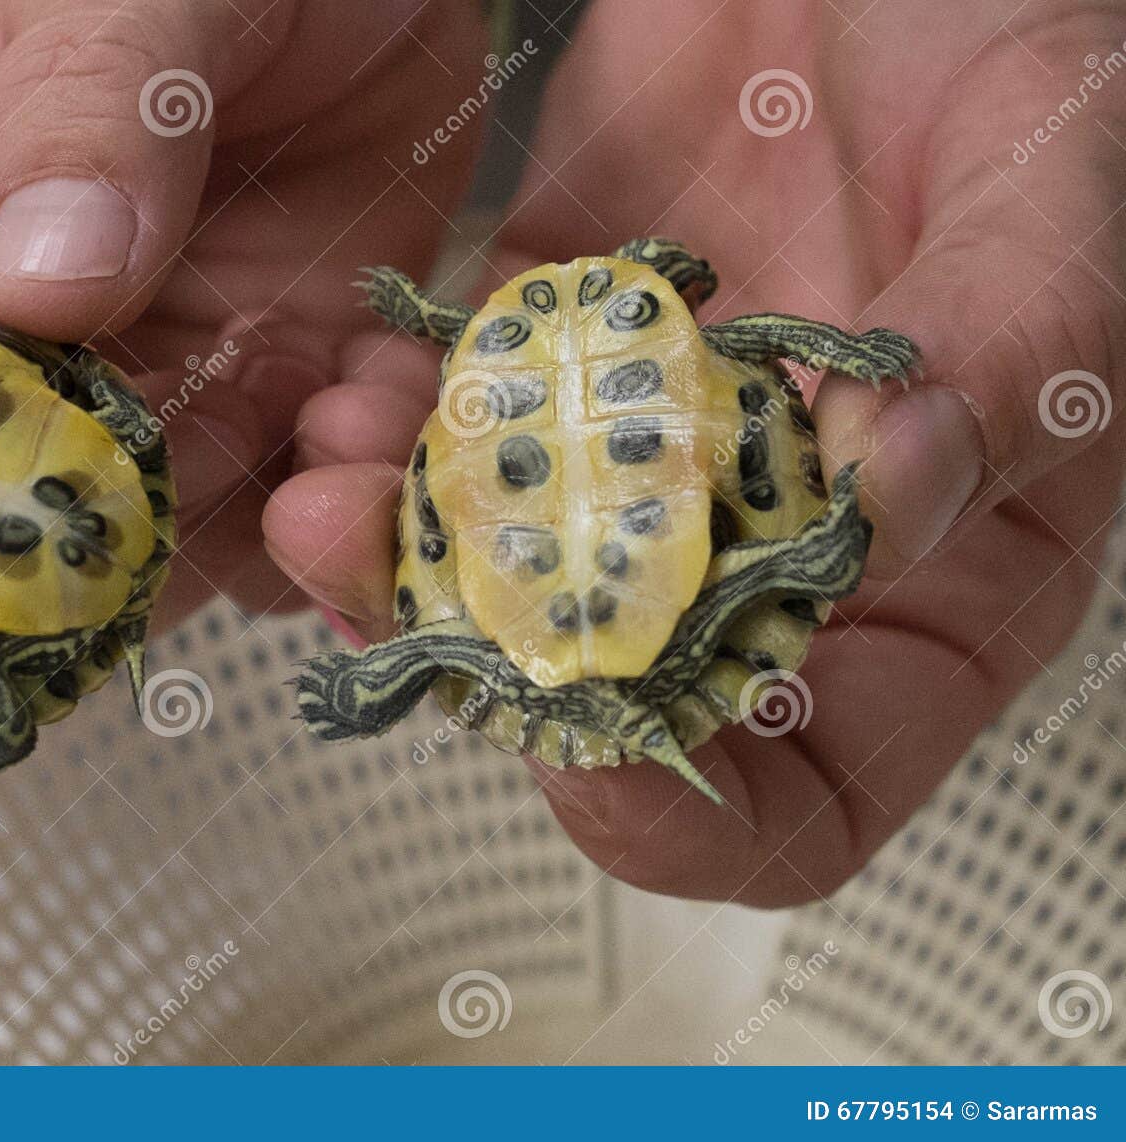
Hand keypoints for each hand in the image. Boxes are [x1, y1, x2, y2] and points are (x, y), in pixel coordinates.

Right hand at [0, 0, 486, 626]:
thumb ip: (84, 110)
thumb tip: (35, 290)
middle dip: (52, 513)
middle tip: (156, 499)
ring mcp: (106, 369)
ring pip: (104, 524)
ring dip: (215, 514)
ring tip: (315, 437)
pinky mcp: (231, 402)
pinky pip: (248, 508)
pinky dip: (314, 496)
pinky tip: (367, 410)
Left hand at [263, 1, 1125, 903]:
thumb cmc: (1009, 63)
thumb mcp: (1050, 189)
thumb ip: (1011, 346)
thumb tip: (903, 499)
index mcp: (932, 576)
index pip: (817, 786)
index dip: (703, 819)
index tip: (591, 774)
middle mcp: (765, 549)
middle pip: (610, 696)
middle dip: (481, 661)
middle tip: (376, 569)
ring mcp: (644, 468)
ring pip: (500, 581)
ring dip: (398, 549)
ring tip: (337, 468)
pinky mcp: (555, 377)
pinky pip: (451, 446)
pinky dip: (389, 437)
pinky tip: (351, 392)